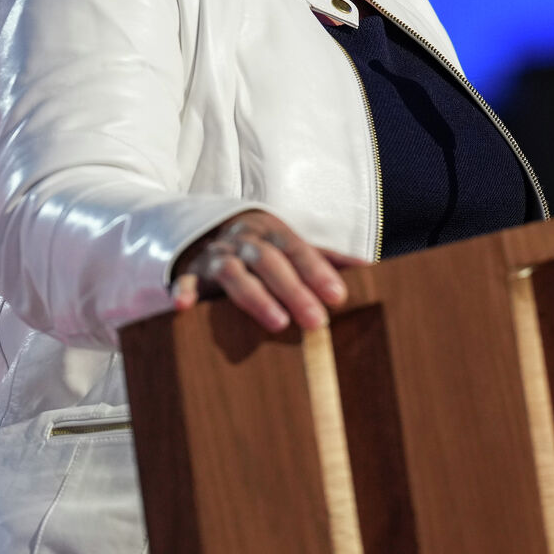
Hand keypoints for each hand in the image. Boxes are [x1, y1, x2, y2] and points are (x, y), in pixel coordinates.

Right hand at [170, 211, 364, 332]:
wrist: (200, 232)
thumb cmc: (257, 247)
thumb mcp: (288, 245)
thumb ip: (324, 258)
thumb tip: (369, 268)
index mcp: (270, 231)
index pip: (297, 249)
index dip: (318, 271)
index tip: (339, 296)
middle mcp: (243, 240)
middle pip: (269, 261)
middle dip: (294, 290)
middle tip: (317, 321)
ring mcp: (215, 255)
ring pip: (234, 272)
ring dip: (255, 296)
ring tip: (278, 322)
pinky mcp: (189, 271)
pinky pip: (184, 280)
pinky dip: (184, 291)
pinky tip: (185, 306)